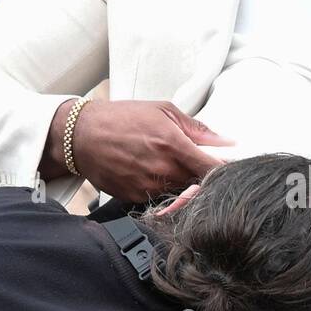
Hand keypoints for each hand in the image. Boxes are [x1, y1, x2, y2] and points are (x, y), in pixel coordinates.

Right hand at [42, 99, 234, 200]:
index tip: (229, 169)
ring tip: (174, 168)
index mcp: (173, 145)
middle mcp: (162, 169)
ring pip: (180, 194)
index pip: (212, 169)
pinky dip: (164, 190)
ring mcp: (148, 187)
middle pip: (199, 185)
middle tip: (200, 167)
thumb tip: (226, 142)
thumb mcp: (163, 111)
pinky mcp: (135, 198)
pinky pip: (160, 199)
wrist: (81, 135)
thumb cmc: (122, 118)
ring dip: (184, 185)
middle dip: (204, 178)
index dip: (224, 171)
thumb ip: (198, 129)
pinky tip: (156, 175)